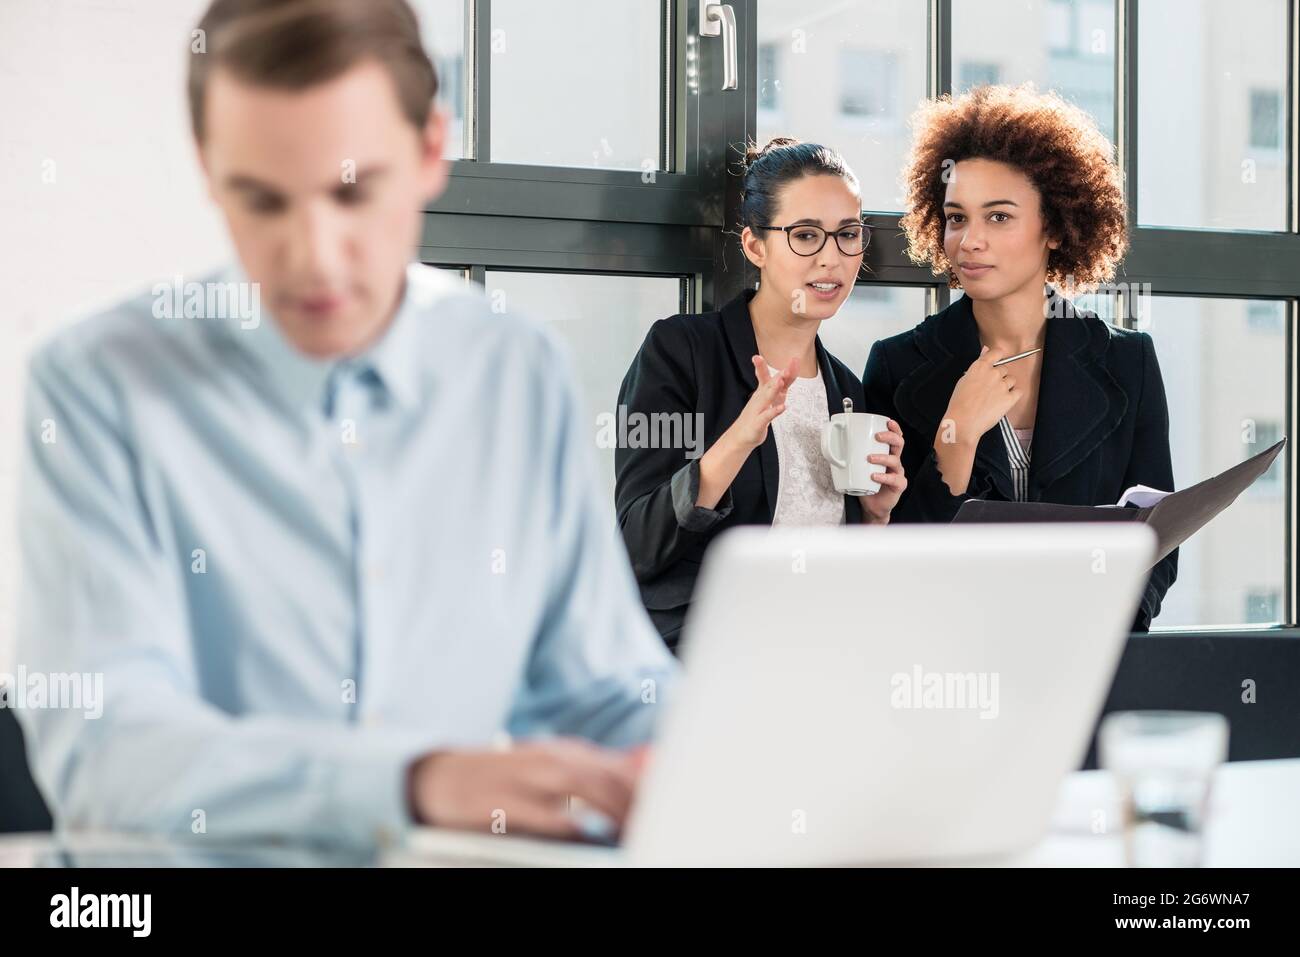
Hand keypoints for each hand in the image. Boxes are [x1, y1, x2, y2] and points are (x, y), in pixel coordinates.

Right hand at [407, 738, 640, 838]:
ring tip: (636, 828)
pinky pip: (538, 811)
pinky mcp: (501, 802)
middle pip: (608, 777)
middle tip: (659, 823)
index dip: (651, 790)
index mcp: (568, 755)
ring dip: (612, 807)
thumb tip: (650, 765)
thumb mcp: (553, 772)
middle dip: (638, 801)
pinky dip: (565, 820)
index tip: (674, 810)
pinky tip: (585, 831)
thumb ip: (601, 774)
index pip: (623, 769)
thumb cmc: (505, 780)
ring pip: (580, 785)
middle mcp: (551, 760)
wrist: (438, 778)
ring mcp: (526, 778)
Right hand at [726, 355, 796, 450]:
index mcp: (762, 392)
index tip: (773, 355)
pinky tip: (782, 407)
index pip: (766, 376)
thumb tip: (787, 373)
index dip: (768, 365)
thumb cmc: (755, 417)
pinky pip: (767, 416)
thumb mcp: (769, 399)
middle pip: (770, 384)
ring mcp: (758, 410)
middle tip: (788, 365)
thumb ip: (779, 387)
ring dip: (774, 388)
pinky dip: (775, 411)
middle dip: (780, 374)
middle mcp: (760, 398)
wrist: (740, 436)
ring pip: (768, 397)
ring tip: (781, 380)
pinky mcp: (758, 423)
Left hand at [859, 418, 905, 522]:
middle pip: (899, 444)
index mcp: (887, 454)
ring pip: (895, 460)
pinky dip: (884, 476)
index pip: (895, 437)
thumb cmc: (865, 484)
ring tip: (869, 458)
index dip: (894, 429)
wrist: (871, 506)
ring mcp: (897, 473)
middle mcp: (894, 462)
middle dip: (889, 437)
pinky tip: (874, 476)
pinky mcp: (898, 486)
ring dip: (882, 457)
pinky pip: (894, 479)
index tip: (888, 422)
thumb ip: (849, 457)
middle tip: (877, 437)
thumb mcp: (857, 468)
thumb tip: (830, 447)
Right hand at [942, 345, 1022, 445]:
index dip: (998, 357)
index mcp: (980, 367)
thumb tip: (985, 351)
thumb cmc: (959, 404)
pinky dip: (1013, 395)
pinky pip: (1018, 391)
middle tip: (989, 389)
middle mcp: (993, 373)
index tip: (997, 362)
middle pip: (1004, 369)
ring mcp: (1002, 385)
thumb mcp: (964, 380)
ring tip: (995, 398)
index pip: (997, 352)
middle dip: (999, 377)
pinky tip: (1003, 401)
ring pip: (1012, 380)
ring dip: (1006, 386)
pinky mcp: (1010, 398)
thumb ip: (978, 366)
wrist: (963, 423)